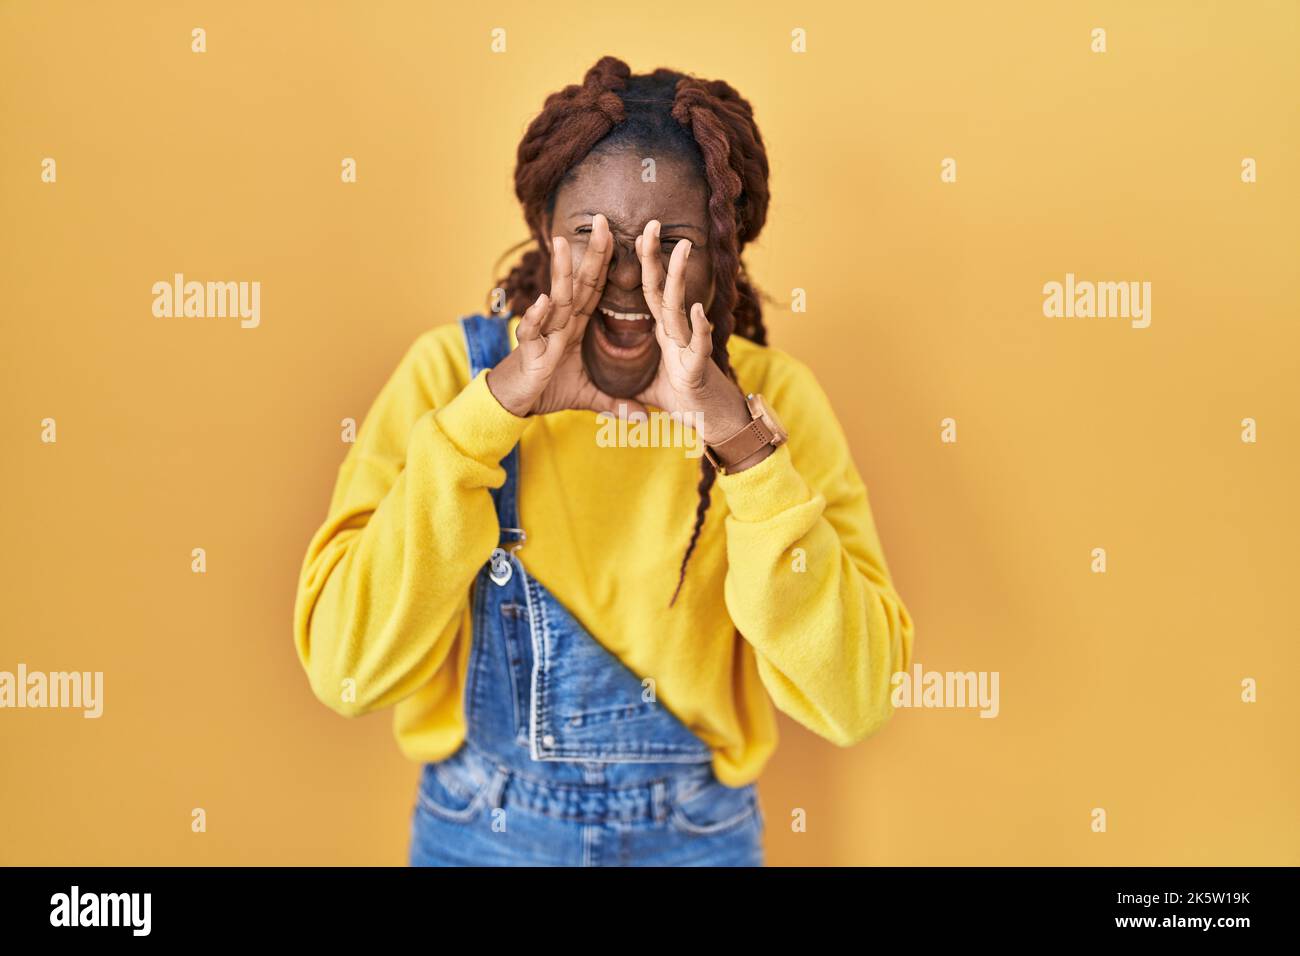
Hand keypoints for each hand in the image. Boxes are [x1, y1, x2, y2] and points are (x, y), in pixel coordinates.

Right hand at [486, 215, 648, 418]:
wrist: (516, 404)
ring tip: (565, 244)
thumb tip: (644, 417)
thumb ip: (617, 401)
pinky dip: (536, 317)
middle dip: (590, 254)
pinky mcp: (529, 353)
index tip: (622, 235)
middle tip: (602, 221)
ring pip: (555, 299)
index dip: (607, 264)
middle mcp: (560, 322)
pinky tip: (543, 301)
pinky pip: (532, 332)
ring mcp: (544, 334)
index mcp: (575, 324)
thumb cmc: (549, 389)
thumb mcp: (590, 396)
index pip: (595, 289)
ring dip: (560, 273)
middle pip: (579, 283)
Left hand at [633, 220, 759, 453]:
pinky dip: (698, 328)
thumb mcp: (648, 383)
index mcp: (664, 333)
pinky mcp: (698, 372)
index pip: (650, 292)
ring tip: (680, 249)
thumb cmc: (685, 400)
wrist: (716, 423)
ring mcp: (689, 349)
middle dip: (656, 258)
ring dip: (679, 279)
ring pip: (680, 309)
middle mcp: (677, 334)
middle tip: (650, 223)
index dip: (642, 265)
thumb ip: (630, 370)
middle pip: (662, 290)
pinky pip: (698, 346)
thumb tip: (606, 358)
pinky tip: (695, 308)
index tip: (633, 235)